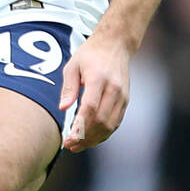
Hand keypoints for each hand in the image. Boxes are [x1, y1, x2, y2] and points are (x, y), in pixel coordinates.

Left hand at [59, 32, 130, 152]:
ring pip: (110, 125)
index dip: (79, 126)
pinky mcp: (126, 101)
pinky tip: (91, 138)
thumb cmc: (91, 54)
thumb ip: (68, 88)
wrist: (116, 45)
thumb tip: (63, 108)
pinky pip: (115, 122)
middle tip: (70, 145)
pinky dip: (104, 134)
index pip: (90, 108)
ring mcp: (122, 96)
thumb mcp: (73, 65)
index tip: (68, 138)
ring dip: (94, 139)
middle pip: (101, 120)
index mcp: (99, 79)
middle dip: (85, 137)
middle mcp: (114, 89)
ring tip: (78, 145)